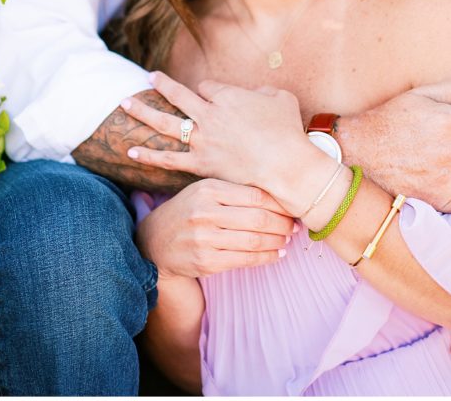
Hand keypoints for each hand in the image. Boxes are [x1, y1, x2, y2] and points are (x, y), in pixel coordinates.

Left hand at [121, 72, 313, 205]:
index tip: (210, 94)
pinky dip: (149, 154)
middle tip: (150, 78)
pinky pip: (168, 159)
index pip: (207, 87)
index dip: (208, 90)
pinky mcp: (200, 164)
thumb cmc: (288, 131)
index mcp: (229, 96)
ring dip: (143, 112)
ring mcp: (202, 140)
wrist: (284, 164)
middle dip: (162, 85)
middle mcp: (210, 115)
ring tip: (125, 103)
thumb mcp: (282, 99)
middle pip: (178, 96)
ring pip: (165, 122)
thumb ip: (264, 91)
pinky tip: (130, 150)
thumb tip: (255, 92)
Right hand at [136, 178, 295, 279]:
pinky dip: (266, 257)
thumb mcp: (205, 192)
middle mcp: (204, 212)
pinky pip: (244, 260)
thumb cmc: (189, 211)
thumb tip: (280, 195)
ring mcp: (203, 239)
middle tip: (296, 226)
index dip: (280, 204)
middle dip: (283, 224)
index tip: (294, 207)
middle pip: (258, 218)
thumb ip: (236, 191)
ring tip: (288, 239)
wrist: (153, 242)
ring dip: (277, 241)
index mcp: (208, 189)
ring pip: (254, 240)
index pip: (255, 195)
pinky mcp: (204, 262)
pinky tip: (277, 254)